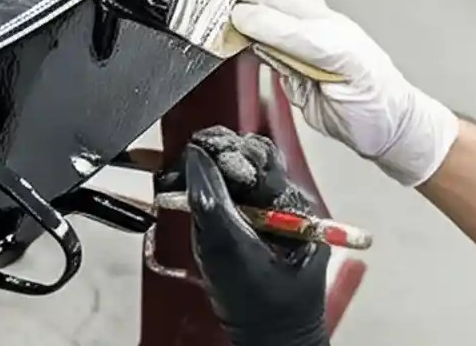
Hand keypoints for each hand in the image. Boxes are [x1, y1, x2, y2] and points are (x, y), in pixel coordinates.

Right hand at [169, 128, 329, 345]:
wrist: (271, 339)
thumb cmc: (259, 307)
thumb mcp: (228, 253)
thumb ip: (211, 203)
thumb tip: (197, 157)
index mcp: (294, 206)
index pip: (259, 157)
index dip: (223, 149)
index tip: (192, 150)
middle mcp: (288, 202)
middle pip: (250, 159)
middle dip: (215, 155)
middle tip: (182, 165)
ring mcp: (275, 210)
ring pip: (240, 173)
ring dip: (210, 170)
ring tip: (181, 178)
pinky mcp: (257, 221)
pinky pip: (234, 192)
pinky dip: (211, 188)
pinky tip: (190, 192)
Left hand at [226, 0, 458, 186]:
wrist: (397, 128)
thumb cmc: (356, 103)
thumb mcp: (303, 80)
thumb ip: (279, 57)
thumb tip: (247, 39)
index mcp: (319, 26)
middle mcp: (331, 25)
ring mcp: (344, 39)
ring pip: (299, 14)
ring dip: (265, 10)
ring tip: (237, 9)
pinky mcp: (354, 60)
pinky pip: (314, 43)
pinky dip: (286, 35)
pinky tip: (264, 32)